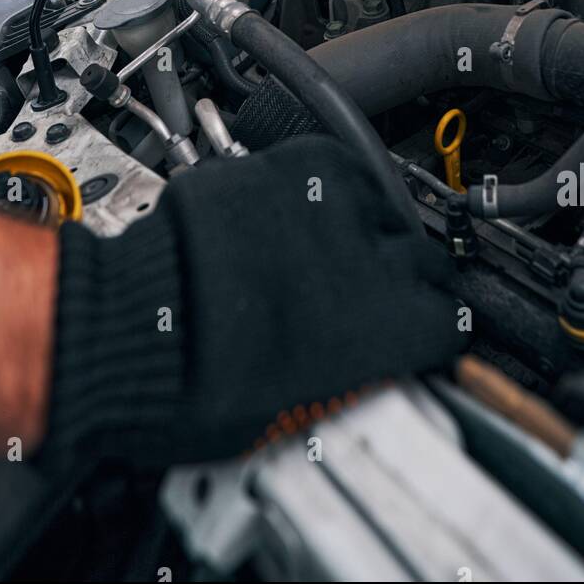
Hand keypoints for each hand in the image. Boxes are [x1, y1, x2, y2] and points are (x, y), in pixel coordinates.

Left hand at [45, 136, 458, 470]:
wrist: (132, 323)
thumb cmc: (196, 385)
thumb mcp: (293, 416)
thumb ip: (349, 384)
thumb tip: (370, 374)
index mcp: (384, 329)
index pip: (451, 321)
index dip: (434, 332)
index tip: (423, 332)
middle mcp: (370, 261)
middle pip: (429, 262)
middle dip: (411, 281)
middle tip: (381, 295)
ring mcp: (332, 207)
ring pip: (388, 209)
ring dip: (373, 230)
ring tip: (341, 250)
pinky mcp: (293, 168)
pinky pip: (341, 167)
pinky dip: (335, 189)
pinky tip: (312, 215)